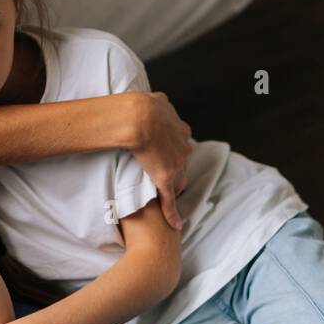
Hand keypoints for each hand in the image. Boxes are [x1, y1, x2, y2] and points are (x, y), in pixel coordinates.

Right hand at [125, 92, 190, 230]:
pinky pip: (171, 201)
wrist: (139, 118)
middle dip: (176, 171)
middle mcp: (183, 149)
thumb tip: (156, 99)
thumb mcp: (156, 99)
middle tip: (166, 177)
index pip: (181, 146)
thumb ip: (158, 103)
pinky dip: (174, 214)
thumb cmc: (143, 106)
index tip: (167, 156)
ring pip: (179, 182)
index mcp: (181, 130)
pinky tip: (176, 225)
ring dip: (175, 190)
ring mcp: (176, 166)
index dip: (174, 152)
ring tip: (169, 199)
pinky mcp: (166, 180)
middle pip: (183, 165)